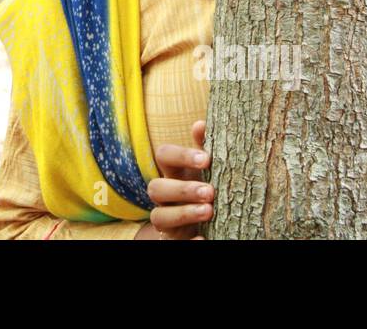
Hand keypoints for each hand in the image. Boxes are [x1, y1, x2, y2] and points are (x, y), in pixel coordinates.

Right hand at [138, 120, 211, 239]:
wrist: (199, 225)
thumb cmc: (204, 188)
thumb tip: (201, 124)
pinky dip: (188, 242)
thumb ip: (204, 148)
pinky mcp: (171, 239)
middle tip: (209, 192)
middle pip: (156, 187)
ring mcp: (166, 220)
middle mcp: (164, 196)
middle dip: (182, 189)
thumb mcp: (204, 170)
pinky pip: (172, 242)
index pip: (164, 155)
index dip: (181, 155)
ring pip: (158, 216)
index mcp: (173, 172)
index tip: (207, 159)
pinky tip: (204, 238)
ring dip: (183, 213)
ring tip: (209, 212)